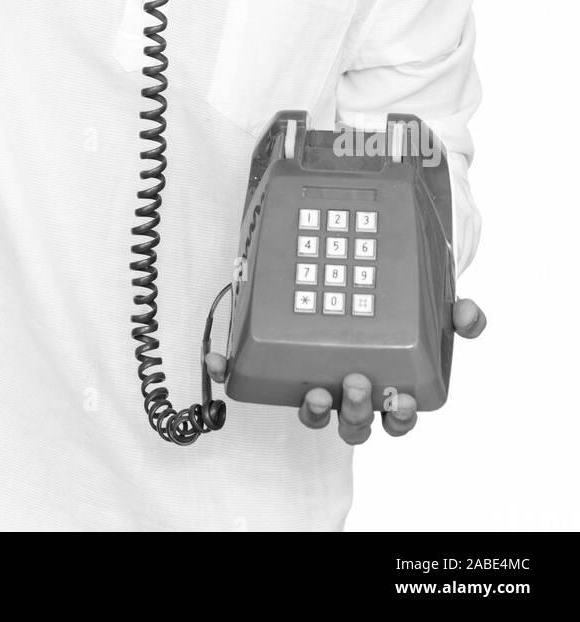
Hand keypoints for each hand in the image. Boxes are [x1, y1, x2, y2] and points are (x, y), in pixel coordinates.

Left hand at [205, 297, 486, 442]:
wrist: (357, 265)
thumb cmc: (395, 304)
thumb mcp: (430, 302)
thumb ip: (455, 310)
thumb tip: (470, 315)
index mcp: (391, 379)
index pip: (399, 414)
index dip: (399, 415)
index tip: (399, 399)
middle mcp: (351, 386)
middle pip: (355, 422)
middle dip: (356, 410)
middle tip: (356, 383)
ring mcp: (315, 377)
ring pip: (313, 411)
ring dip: (310, 407)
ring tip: (312, 389)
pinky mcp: (277, 362)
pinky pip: (252, 374)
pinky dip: (230, 369)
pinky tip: (217, 358)